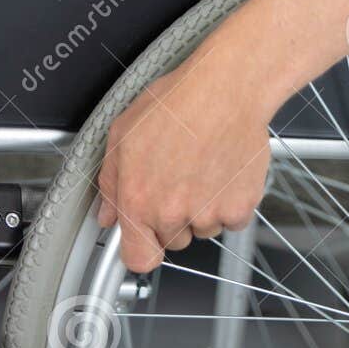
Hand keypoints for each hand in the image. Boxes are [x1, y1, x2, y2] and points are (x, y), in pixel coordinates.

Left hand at [96, 54, 271, 272]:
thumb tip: (107, 214)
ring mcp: (208, 214)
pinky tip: (223, 168)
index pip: (139, 259)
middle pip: (173, 240)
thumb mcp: (123, 132)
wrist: (225, 88)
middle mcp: (172, 213)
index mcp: (138, 200)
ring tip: (203, 165)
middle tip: (180, 176)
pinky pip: (234, 219)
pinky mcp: (240, 207)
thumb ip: (110, 181)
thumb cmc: (177, 101)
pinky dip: (231, 200)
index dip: (143, 248)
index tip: (148, 235)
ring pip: (204, 228)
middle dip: (175, 216)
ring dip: (204, 208)